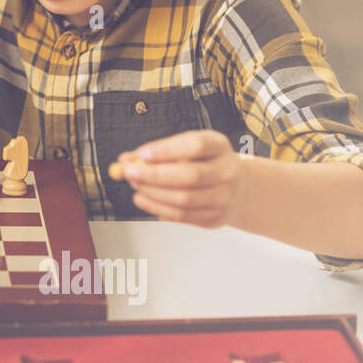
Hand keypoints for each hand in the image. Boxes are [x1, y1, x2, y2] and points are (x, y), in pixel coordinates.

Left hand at [110, 130, 245, 227]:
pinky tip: (142, 198)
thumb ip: (157, 153)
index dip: (167, 150)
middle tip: (129, 172)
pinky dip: (157, 207)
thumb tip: (126, 160)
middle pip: (191, 175)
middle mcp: (227, 171)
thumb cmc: (204, 163)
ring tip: (134, 184)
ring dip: (152, 192)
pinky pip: (182, 215)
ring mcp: (224, 196)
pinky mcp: (215, 216)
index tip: (142, 153)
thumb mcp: (185, 149)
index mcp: (219, 146)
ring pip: (184, 198)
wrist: (237, 188)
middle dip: (154, 175)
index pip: (195, 146)